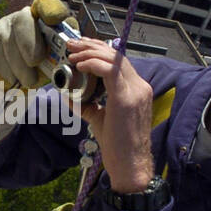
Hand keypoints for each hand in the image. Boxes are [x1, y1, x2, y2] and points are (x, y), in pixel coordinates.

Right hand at [0, 0, 73, 89]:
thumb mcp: (52, 59)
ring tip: (28, 81)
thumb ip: (61, 58)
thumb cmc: (36, 62)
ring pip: (7, 41)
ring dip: (19, 66)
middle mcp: (20, 17)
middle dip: (30, 46)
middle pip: (23, 21)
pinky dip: (5, 70)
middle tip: (35, 65)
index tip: (54, 19)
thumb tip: (72, 63)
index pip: (46, 5)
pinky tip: (13, 78)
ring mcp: (0, 27)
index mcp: (41, 19)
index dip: (50, 9)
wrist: (8, 70)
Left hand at [66, 38, 154, 192]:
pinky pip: (110, 71)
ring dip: (90, 52)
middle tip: (72, 45)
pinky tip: (81, 65)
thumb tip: (70, 96)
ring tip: (73, 54)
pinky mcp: (126, 98)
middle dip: (91, 46)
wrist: (130, 165)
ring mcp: (136, 91)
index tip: (80, 49)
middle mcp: (139, 86)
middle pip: (116, 55)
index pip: (119, 61)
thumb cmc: (118, 146)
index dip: (99, 50)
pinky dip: (93, 64)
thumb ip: (89, 106)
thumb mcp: (101, 119)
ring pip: (113, 59)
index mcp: (137, 89)